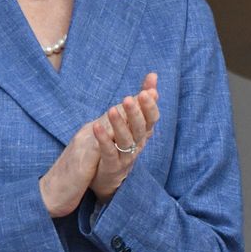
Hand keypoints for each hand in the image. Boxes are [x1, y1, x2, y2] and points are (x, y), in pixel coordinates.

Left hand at [40, 73, 159, 217]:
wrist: (107, 176)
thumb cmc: (120, 143)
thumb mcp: (131, 119)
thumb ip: (142, 98)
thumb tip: (153, 75)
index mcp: (143, 132)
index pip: (152, 118)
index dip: (151, 106)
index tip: (148, 92)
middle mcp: (138, 144)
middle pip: (141, 128)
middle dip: (136, 113)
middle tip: (129, 99)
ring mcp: (126, 157)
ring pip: (126, 140)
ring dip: (120, 124)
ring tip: (111, 110)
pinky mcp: (112, 166)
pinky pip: (109, 152)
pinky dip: (104, 139)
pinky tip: (97, 126)